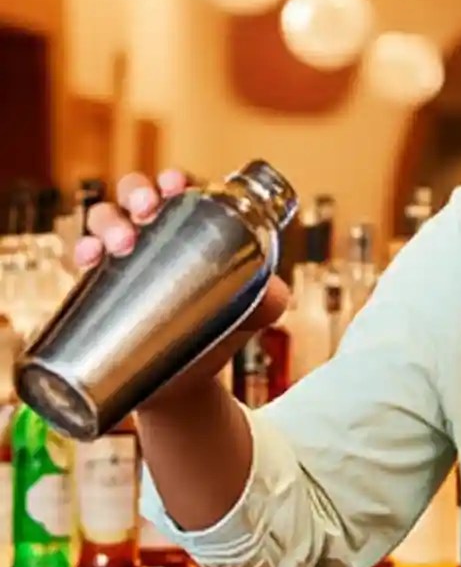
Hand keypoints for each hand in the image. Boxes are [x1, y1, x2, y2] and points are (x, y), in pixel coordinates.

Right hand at [76, 168, 291, 405]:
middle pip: (138, 194)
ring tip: (121, 243)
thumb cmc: (220, 334)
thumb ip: (270, 300)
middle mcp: (157, 237)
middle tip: (147, 209)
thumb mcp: (251, 313)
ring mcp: (127, 260)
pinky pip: (84, 256)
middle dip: (138, 191)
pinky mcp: (102, 286)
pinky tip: (89, 259)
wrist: (187, 386)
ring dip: (108, 220)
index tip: (175, 186)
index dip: (174, 180)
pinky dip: (82, 249)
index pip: (181, 191)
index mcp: (194, 230)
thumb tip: (273, 294)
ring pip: (105, 218)